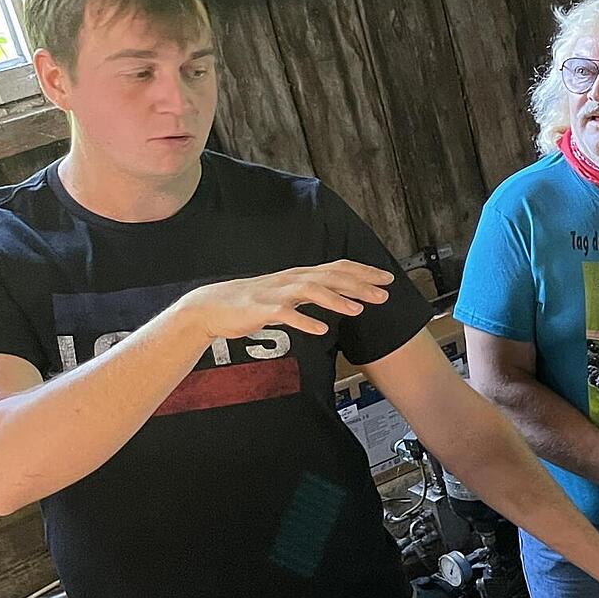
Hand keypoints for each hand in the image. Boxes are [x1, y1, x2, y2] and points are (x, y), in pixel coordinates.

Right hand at [173, 261, 393, 339]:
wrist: (211, 307)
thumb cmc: (253, 301)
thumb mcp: (288, 293)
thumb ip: (314, 292)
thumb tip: (343, 294)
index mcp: (299, 275)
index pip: (338, 268)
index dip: (364, 272)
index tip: (388, 278)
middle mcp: (291, 279)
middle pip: (330, 277)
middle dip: (359, 285)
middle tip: (384, 295)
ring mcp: (275, 293)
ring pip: (310, 291)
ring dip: (336, 300)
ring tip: (358, 310)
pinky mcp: (261, 309)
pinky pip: (285, 314)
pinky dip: (304, 320)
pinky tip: (320, 329)